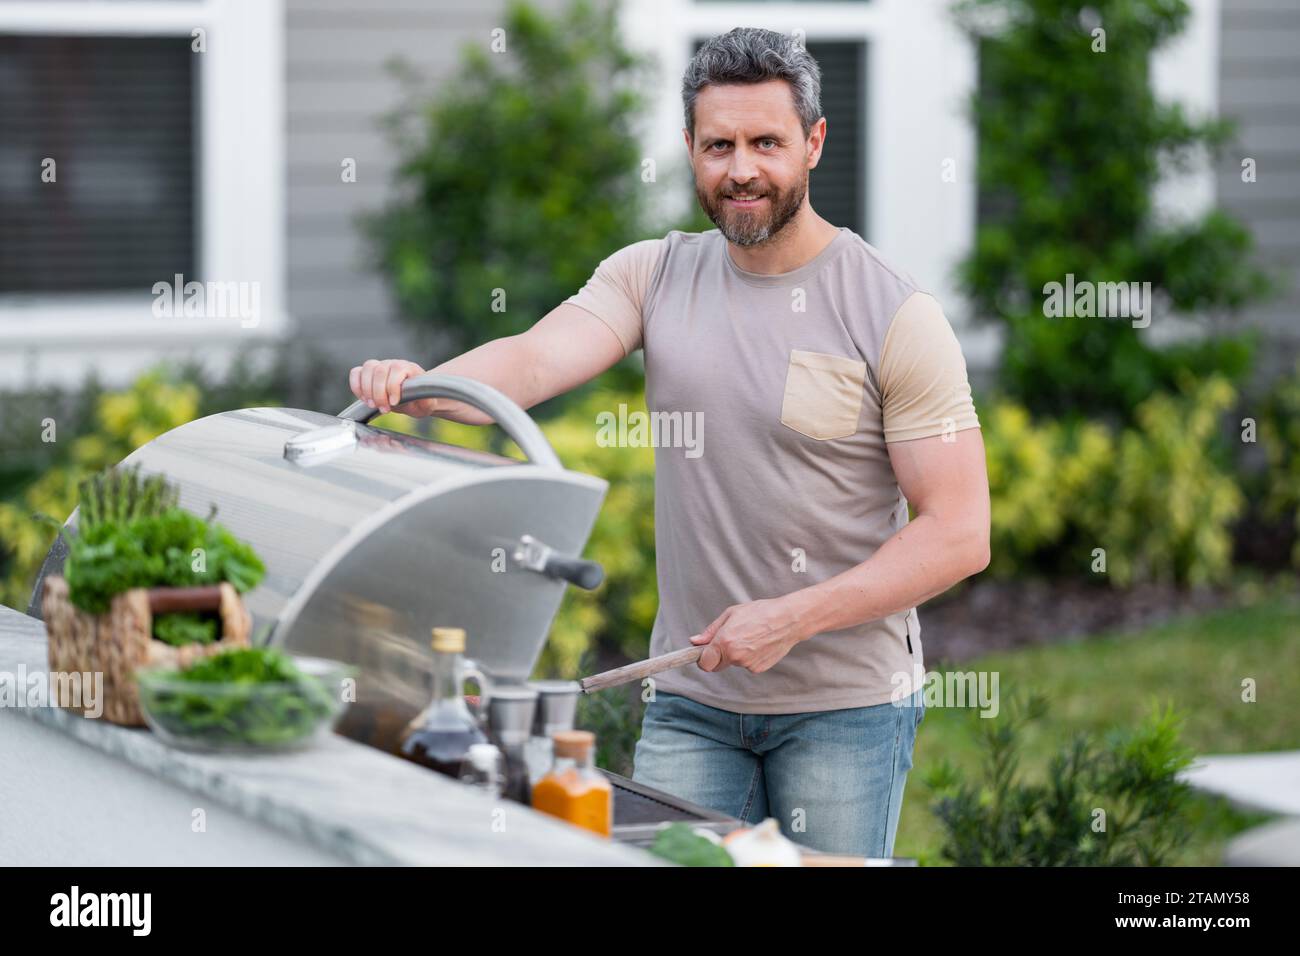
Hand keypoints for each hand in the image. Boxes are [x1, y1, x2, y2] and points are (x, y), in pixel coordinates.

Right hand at [348, 359, 432, 415]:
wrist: (414, 400)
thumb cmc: (420, 401)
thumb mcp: (426, 404)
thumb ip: (424, 401)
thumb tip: (418, 399)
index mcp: (409, 368)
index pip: (397, 369)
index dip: (393, 387)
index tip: (394, 403)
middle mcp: (393, 364)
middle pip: (379, 370)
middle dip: (379, 393)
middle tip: (384, 408)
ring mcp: (379, 366)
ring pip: (366, 369)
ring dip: (366, 390)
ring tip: (373, 405)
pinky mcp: (368, 373)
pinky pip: (356, 373)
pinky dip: (356, 386)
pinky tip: (364, 399)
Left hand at [690, 597, 809, 673]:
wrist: (789, 620)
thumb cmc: (761, 612)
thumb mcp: (731, 614)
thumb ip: (711, 631)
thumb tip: (695, 641)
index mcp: (725, 642)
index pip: (704, 664)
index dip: (702, 658)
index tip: (704, 652)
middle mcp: (735, 656)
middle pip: (717, 666)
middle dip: (718, 656)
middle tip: (728, 640)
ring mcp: (748, 664)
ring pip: (734, 663)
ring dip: (736, 654)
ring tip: (750, 636)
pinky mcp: (759, 669)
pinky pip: (747, 664)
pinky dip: (749, 656)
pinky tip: (758, 643)